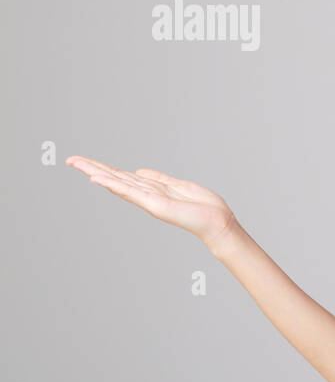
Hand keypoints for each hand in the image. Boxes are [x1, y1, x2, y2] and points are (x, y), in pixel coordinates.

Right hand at [65, 155, 236, 248]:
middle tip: (70, 160)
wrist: (216, 221)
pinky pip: (130, 192)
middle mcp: (146, 194)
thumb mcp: (178, 185)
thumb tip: (139, 170)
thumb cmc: (202, 206)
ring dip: (96, 172)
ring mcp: (148, 200)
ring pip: (117, 182)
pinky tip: (97, 178)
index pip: (122, 176)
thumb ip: (159, 178)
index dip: (103, 168)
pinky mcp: (154, 204)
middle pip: (114, 178)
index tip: (84, 161)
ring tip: (77, 164)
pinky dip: (113, 185)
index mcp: (151, 188)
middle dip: (92, 168)